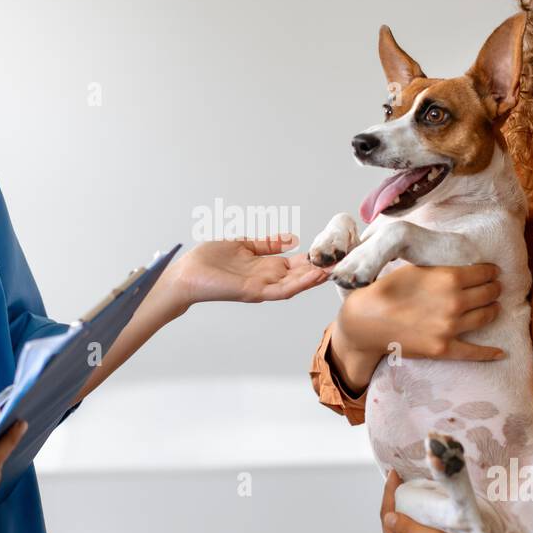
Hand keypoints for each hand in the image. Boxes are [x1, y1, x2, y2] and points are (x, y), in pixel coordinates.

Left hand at [166, 233, 329, 308]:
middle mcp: (268, 278)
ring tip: (335, 270)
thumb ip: (268, 243)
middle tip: (345, 262)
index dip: (316, 258)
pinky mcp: (254, 292)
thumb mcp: (244, 245)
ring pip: (296, 284)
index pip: (297, 264)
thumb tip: (293, 239)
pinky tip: (314, 276)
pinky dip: (299, 284)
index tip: (334, 252)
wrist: (187, 273)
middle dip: (322, 269)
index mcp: (266, 266)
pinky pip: (281, 290)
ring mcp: (263, 287)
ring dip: (316, 278)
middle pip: (301, 275)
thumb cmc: (209, 260)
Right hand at [327, 263, 504, 395]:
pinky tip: (500, 352)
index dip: (490, 271)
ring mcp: (451, 328)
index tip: (492, 272)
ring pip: (485, 317)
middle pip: (488, 294)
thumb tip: (459, 269)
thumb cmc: (386, 290)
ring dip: (493, 310)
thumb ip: (440, 269)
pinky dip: (489, 353)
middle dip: (493, 289)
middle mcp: (455, 302)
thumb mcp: (414, 268)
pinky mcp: (443, 349)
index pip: (483, 273)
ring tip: (494, 307)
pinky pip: (473, 352)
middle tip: (494, 288)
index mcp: (448, 278)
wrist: (366, 321)